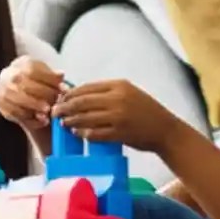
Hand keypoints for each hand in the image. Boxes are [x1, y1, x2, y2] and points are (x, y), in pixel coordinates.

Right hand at [0, 56, 65, 130]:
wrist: (20, 92)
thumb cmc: (38, 83)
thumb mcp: (47, 76)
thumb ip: (54, 77)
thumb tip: (61, 75)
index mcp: (21, 63)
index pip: (33, 69)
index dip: (48, 80)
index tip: (62, 88)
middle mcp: (8, 74)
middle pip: (24, 83)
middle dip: (43, 94)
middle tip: (56, 102)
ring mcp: (2, 89)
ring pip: (18, 98)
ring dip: (35, 107)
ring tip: (48, 113)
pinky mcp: (0, 104)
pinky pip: (14, 112)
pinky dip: (30, 118)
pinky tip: (42, 120)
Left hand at [52, 79, 182, 152]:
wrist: (165, 130)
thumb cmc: (144, 111)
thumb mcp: (128, 93)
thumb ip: (106, 92)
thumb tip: (77, 94)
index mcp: (118, 85)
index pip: (86, 88)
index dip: (69, 94)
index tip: (60, 99)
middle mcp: (117, 98)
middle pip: (81, 102)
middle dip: (64, 107)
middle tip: (54, 112)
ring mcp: (118, 116)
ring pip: (85, 118)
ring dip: (71, 121)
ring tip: (64, 123)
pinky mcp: (119, 133)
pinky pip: (94, 133)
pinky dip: (83, 133)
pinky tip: (78, 133)